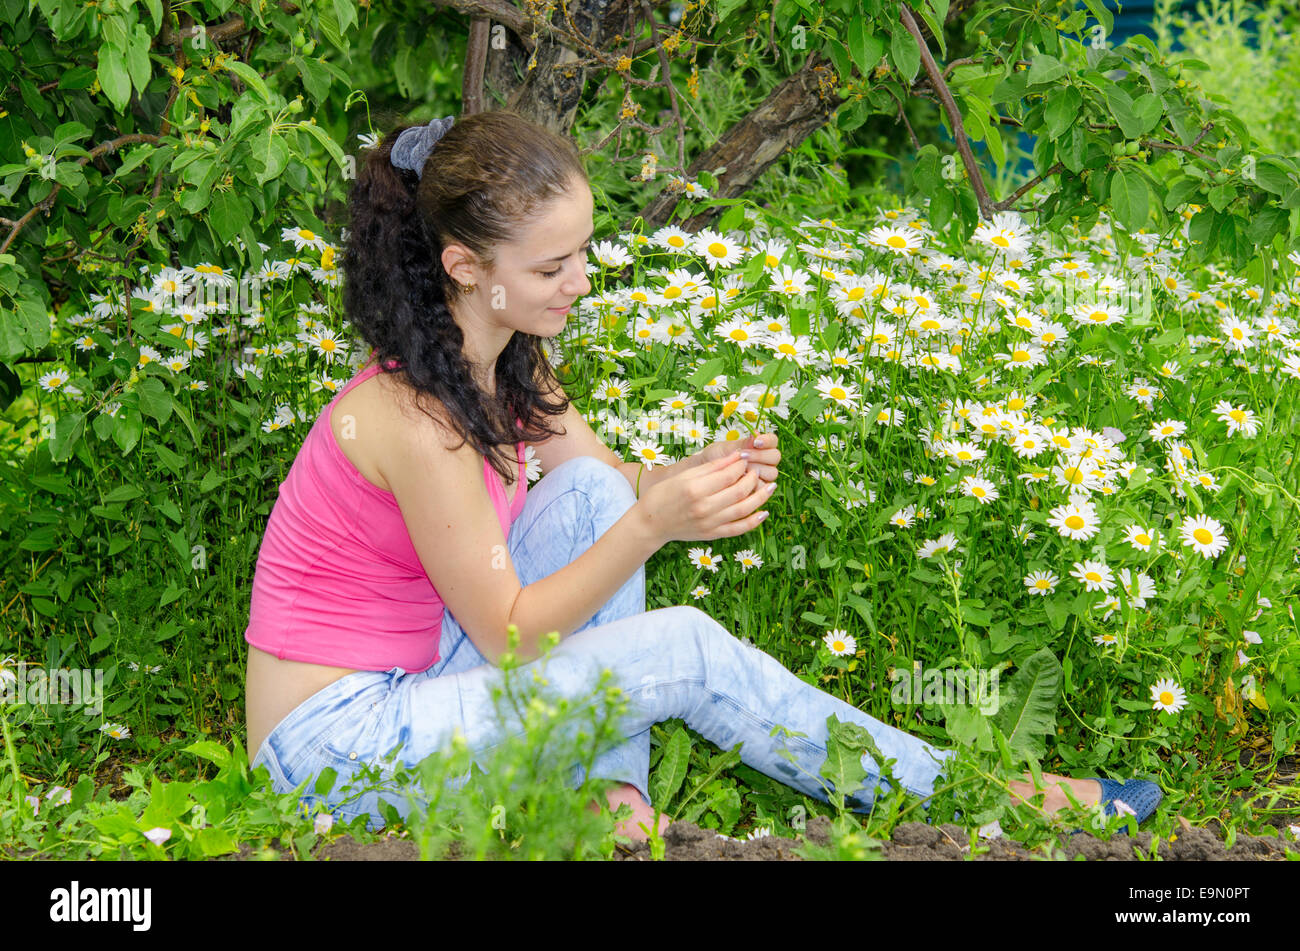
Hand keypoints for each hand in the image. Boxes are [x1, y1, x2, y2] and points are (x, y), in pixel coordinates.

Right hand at [637, 450, 775, 544]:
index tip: (746, 458)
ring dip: (760, 498)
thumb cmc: (663, 496)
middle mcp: (704, 507)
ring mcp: (709, 523)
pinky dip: (753, 522)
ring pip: (743, 510)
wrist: (650, 524)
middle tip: (756, 470)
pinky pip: (738, 529)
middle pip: (739, 491)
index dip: (741, 465)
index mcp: (695, 489)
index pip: (729, 474)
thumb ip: (711, 467)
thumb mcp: (684, 476)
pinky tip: (764, 513)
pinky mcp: (712, 534)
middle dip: (752, 478)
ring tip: (770, 487)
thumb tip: (736, 457)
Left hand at [695, 431, 781, 483]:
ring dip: (756, 469)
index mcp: (762, 446)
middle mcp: (766, 460)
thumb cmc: (716, 457)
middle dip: (759, 455)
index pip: (773, 440)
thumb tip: (755, 435)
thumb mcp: (726, 448)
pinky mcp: (759, 489)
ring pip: (772, 472)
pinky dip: (753, 483)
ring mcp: (764, 475)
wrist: (705, 471)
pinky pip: (763, 486)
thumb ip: (742, 443)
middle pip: (775, 456)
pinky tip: (741, 479)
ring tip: (740, 468)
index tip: (756, 441)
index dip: (767, 440)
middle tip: (743, 455)